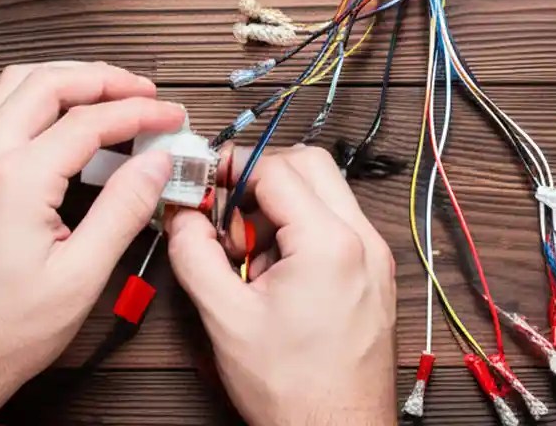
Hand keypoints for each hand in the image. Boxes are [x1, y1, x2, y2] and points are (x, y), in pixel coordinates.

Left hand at [0, 62, 184, 425]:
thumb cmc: (0, 331)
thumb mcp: (79, 278)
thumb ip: (123, 211)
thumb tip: (155, 166)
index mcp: (12, 182)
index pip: (87, 120)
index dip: (139, 112)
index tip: (170, 116)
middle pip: (46, 83)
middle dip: (102, 78)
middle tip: (144, 91)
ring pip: (16, 88)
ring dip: (67, 81)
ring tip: (110, 95)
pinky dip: (39, 102)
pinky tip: (67, 123)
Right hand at [167, 145, 396, 425]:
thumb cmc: (296, 390)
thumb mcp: (225, 317)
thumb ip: (194, 254)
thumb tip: (181, 215)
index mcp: (330, 244)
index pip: (275, 169)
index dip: (231, 168)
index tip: (204, 182)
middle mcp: (363, 242)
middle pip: (310, 165)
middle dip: (260, 179)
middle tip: (227, 216)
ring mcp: (374, 259)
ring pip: (325, 194)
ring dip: (280, 208)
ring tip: (250, 257)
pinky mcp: (373, 277)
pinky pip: (336, 228)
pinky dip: (301, 233)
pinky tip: (274, 275)